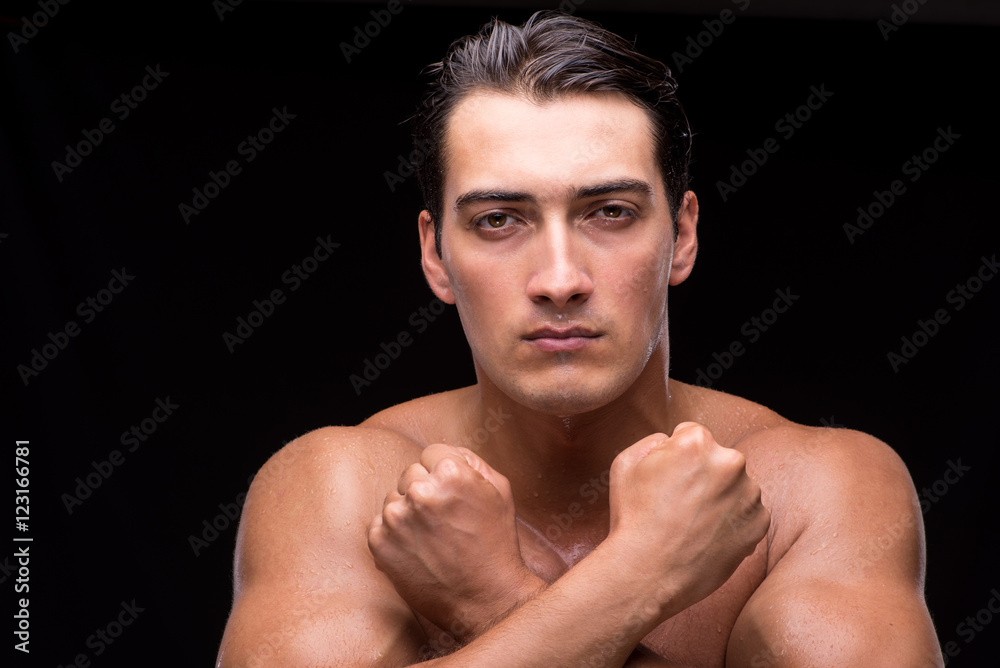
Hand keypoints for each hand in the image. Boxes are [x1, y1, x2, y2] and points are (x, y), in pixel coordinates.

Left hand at [367, 443, 543, 642]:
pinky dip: (394, 535)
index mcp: (451, 473)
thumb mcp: (499, 490)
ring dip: (408, 514)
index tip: (452, 496)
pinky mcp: (379, 543)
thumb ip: (471, 460)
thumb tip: (446, 451)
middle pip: (410, 474)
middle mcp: (420, 492)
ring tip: (433, 538)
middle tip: (445, 520)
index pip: (431, 453)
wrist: (486, 599)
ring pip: (394, 499)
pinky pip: (379, 525)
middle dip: (425, 491)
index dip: (444, 473)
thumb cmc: (497, 544)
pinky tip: (418, 550)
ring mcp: (396, 519)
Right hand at [607, 422, 769, 619]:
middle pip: (717, 458)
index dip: (675, 457)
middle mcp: (730, 462)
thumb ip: (654, 441)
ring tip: (691, 524)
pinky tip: (706, 536)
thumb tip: (673, 441)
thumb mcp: (625, 463)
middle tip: (679, 504)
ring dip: (719, 497)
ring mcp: (749, 494)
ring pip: (734, 486)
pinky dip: (731, 522)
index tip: (667, 480)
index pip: (692, 435)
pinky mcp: (759, 524)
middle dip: (702, 474)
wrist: (648, 573)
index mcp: (697, 443)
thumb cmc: (633, 518)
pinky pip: (746, 513)